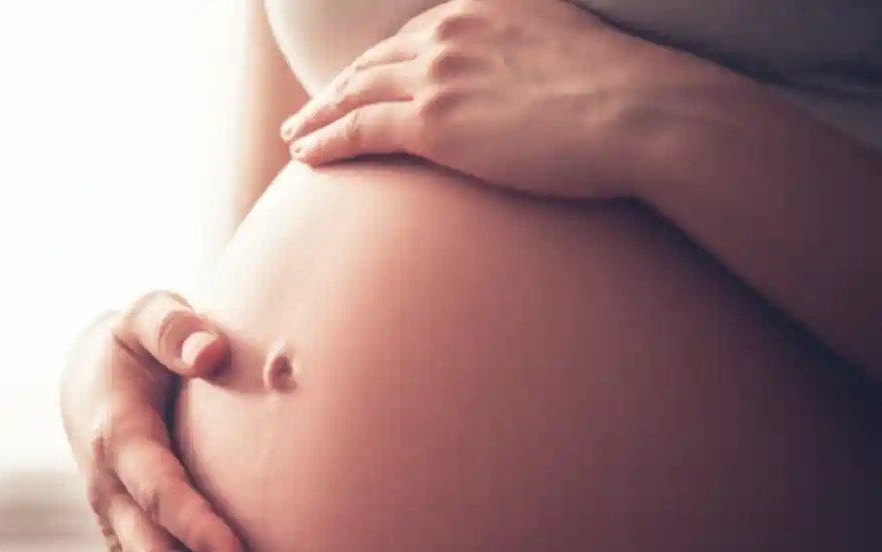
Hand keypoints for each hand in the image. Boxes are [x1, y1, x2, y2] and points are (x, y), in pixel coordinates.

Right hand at [60, 291, 253, 551]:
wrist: (89, 378)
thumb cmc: (134, 344)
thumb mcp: (146, 316)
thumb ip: (173, 325)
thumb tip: (210, 350)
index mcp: (118, 435)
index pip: (157, 489)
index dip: (196, 526)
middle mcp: (110, 490)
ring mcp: (114, 523)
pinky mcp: (125, 542)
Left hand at [279, 0, 657, 198]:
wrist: (638, 112)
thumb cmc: (622, 90)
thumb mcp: (570, 40)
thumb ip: (531, 42)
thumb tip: (528, 71)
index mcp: (481, 7)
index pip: (411, 38)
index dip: (378, 63)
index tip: (359, 81)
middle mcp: (450, 32)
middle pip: (374, 62)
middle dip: (337, 87)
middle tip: (311, 111)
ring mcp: (437, 76)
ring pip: (355, 94)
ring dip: (318, 115)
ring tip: (296, 136)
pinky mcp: (432, 124)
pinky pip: (359, 131)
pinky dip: (326, 141)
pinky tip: (305, 155)